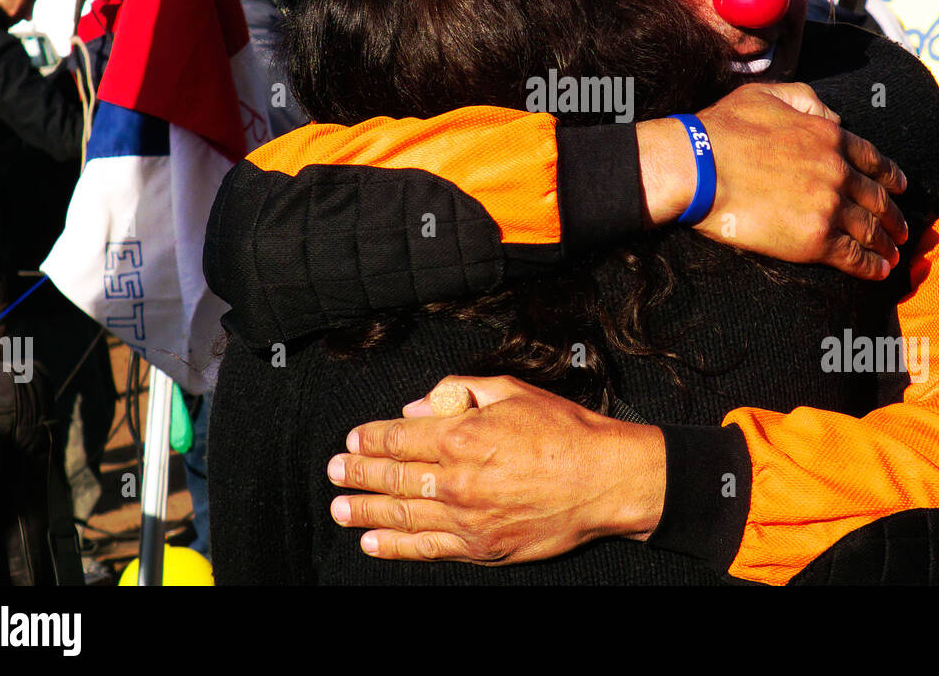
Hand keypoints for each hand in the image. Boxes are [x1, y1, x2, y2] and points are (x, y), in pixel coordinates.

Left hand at [326, 376, 665, 562]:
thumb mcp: (511, 390)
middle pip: (393, 478)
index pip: (400, 438)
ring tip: (340, 508)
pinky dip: (396, 546)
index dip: (371, 440)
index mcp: (462, 434)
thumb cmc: (563, 431)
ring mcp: (467, 517)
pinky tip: (373, 542)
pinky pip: (427, 548)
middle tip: (335, 472)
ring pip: (403, 515)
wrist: (604, 479)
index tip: (353, 441)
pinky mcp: (481, 547)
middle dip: (358, 475)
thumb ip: (458, 392)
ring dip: (366, 511)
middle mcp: (457, 478)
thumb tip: (416, 407)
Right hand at [637, 82, 907, 278]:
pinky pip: (854, 256)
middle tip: (901, 229)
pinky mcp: (816, 240)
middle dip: (893, 215)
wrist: (698, 167)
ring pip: (870, 229)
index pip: (873, 159)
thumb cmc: (722, 130)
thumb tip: (833, 115)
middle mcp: (838, 171)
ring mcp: (830, 206)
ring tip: (893, 254)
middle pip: (877, 198)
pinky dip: (871, 265)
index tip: (900, 188)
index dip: (891, 176)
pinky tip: (879, 271)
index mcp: (829, 136)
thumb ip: (805, 99)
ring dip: (886, 244)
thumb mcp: (766, 95)